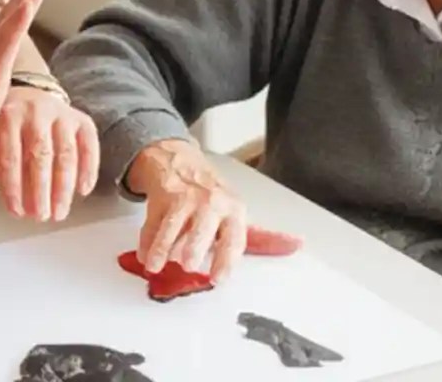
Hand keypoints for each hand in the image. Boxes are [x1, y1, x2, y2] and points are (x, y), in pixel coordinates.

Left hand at [0, 85, 100, 220]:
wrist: (27, 96)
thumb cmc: (4, 125)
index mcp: (6, 115)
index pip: (9, 155)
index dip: (13, 185)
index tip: (16, 211)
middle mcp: (35, 110)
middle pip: (40, 154)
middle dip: (41, 189)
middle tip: (40, 215)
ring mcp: (60, 113)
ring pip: (65, 152)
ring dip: (63, 187)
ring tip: (58, 211)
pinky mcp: (80, 119)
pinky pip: (88, 144)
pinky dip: (88, 168)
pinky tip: (83, 190)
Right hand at [127, 139, 293, 284]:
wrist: (179, 161)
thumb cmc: (210, 193)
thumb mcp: (236, 211)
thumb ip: (261, 236)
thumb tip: (296, 244)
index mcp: (234, 210)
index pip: (234, 238)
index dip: (226, 261)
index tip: (218, 279)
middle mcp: (211, 203)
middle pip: (202, 231)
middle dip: (194, 248)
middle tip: (188, 263)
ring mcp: (185, 199)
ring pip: (173, 227)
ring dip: (162, 248)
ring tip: (156, 264)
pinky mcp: (162, 197)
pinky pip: (154, 224)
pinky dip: (147, 242)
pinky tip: (146, 255)